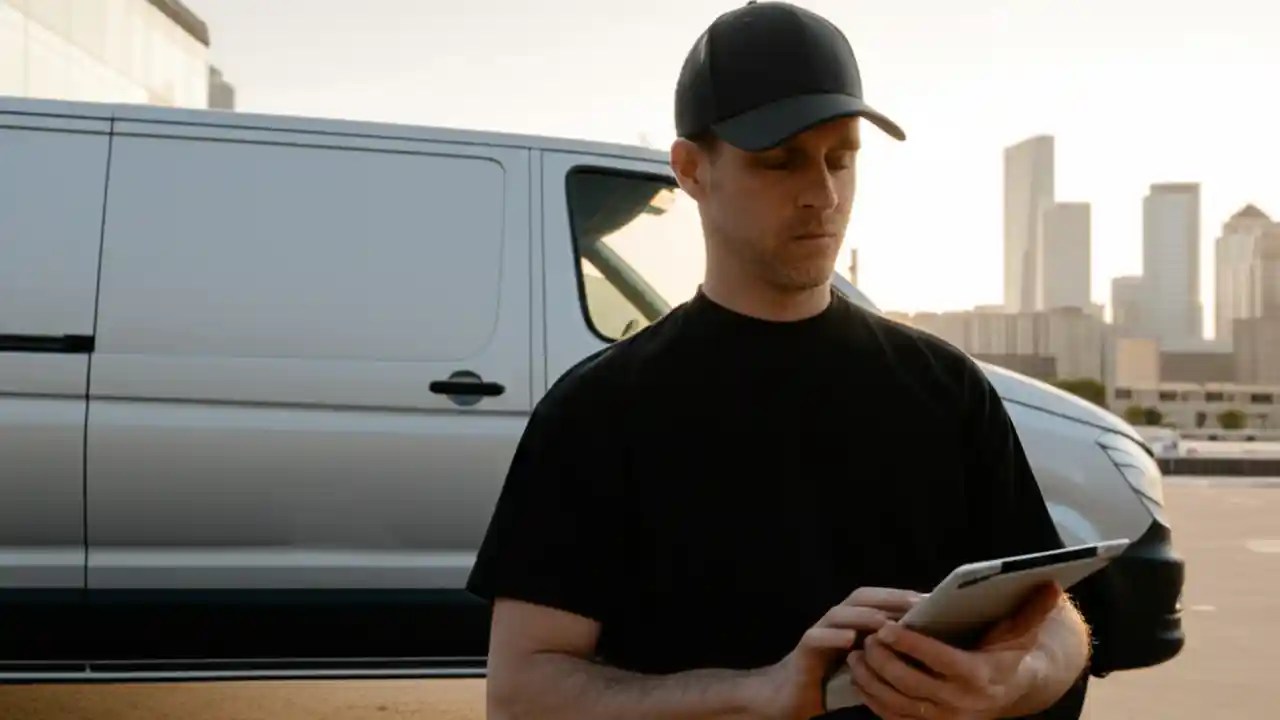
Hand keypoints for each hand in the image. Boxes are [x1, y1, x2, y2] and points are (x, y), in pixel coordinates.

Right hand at [751, 587, 920, 719]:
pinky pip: (815, 637)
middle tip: (915, 602)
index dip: (902, 597)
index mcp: (853, 623)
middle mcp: (836, 622)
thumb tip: (926, 653)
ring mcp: (818, 632)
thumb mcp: (866, 668)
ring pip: (839, 613)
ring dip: (863, 615)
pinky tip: (850, 639)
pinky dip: (832, 636)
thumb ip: (887, 656)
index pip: (879, 600)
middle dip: (888, 597)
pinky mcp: (803, 650)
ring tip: (886, 621)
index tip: (932, 601)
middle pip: (860, 598)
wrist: (791, 696)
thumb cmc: (832, 683)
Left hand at [846, 582, 1061, 719]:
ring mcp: (946, 719)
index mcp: (979, 675)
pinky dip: (874, 702)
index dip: (911, 645)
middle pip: (913, 684)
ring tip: (855, 657)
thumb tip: (1051, 582)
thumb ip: (1032, 609)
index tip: (886, 627)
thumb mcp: (1022, 631)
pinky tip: (859, 681)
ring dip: (872, 682)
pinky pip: (896, 719)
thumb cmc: (1011, 651)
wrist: (1016, 690)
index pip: (939, 660)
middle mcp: (962, 703)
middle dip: (884, 662)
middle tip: (865, 639)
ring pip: (900, 704)